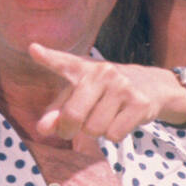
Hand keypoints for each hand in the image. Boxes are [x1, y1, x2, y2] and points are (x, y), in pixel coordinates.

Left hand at [29, 43, 185, 147]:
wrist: (153, 86)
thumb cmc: (106, 91)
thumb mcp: (82, 92)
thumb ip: (58, 110)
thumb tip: (42, 130)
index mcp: (84, 67)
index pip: (64, 62)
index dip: (48, 58)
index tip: (33, 50)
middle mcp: (103, 72)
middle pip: (73, 116)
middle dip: (69, 129)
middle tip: (73, 128)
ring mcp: (122, 86)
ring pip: (94, 129)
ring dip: (96, 131)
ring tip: (105, 117)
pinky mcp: (139, 103)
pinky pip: (114, 134)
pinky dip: (114, 134)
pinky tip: (121, 120)